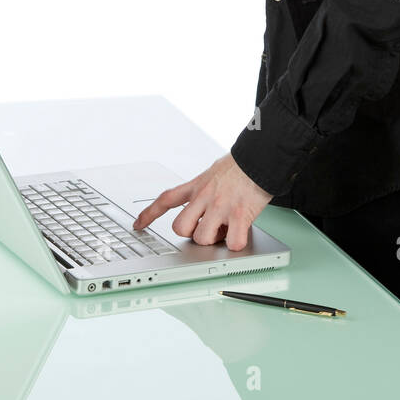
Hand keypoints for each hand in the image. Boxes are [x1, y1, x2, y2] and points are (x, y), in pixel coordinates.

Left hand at [132, 153, 271, 250]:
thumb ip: (204, 190)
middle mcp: (205, 197)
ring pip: (202, 238)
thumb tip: (204, 209)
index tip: (138, 225)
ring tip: (228, 228)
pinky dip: (237, 243)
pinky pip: (232, 243)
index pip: (166, 199)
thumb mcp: (213, 173)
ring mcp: (221, 207)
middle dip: (192, 233)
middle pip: (180, 228)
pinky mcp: (240, 215)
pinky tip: (242, 232)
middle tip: (208, 228)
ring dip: (215, 239)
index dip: (149, 214)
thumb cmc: (241, 165)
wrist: (261, 156)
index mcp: (197, 186)